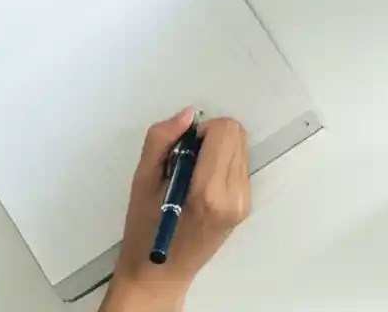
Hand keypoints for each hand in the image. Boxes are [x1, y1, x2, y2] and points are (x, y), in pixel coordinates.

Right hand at [101, 108, 249, 311]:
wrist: (160, 273)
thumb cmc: (145, 230)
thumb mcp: (142, 181)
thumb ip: (161, 140)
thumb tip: (187, 114)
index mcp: (209, 191)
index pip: (224, 131)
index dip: (201, 130)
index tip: (181, 148)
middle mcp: (234, 196)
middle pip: (237, 135)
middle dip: (210, 138)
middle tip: (184, 160)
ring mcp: (244, 202)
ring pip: (240, 148)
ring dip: (216, 150)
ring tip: (191, 174)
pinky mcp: (245, 206)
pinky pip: (239, 166)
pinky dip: (221, 164)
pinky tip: (200, 184)